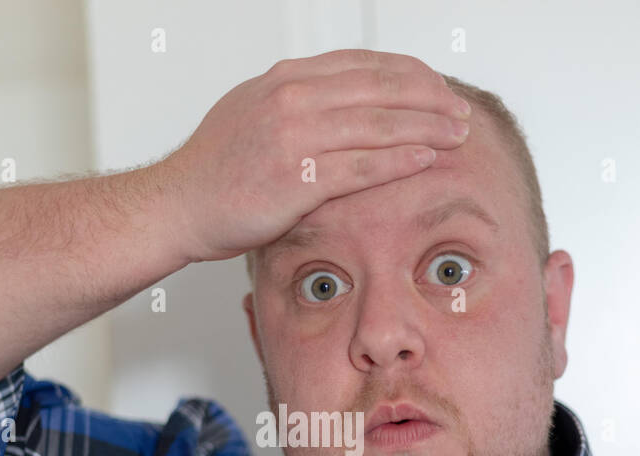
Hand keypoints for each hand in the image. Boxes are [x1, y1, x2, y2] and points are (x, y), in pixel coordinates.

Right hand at [158, 49, 471, 262]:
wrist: (178, 205)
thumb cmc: (215, 168)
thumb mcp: (255, 111)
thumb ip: (298, 100)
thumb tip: (340, 98)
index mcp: (287, 79)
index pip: (365, 65)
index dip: (410, 74)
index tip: (438, 87)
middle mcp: (293, 98)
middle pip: (381, 89)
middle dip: (430, 99)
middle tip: (461, 112)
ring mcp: (294, 137)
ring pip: (378, 125)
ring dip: (427, 128)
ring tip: (458, 135)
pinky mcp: (297, 179)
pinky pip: (361, 167)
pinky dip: (399, 161)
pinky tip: (426, 160)